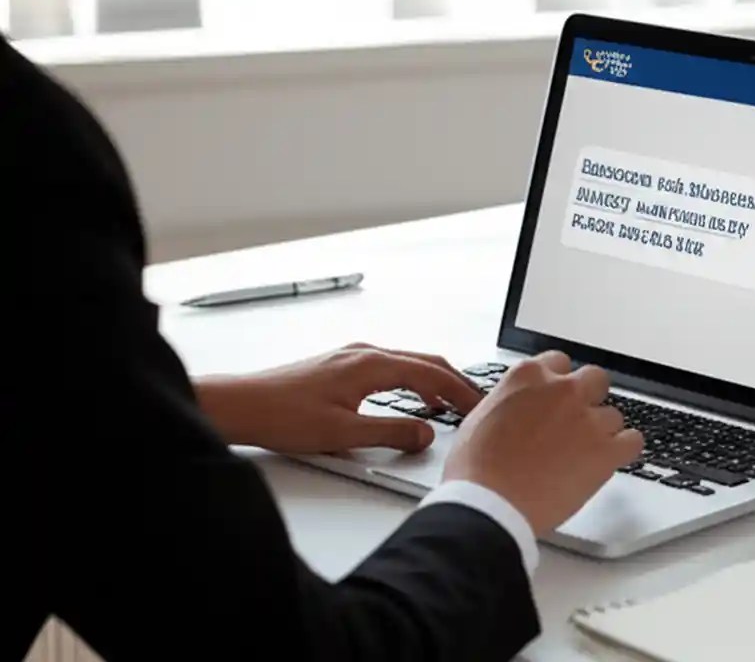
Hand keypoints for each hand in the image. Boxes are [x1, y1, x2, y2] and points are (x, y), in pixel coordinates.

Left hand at [195, 343, 481, 453]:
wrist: (241, 405)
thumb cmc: (282, 415)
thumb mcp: (344, 433)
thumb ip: (390, 433)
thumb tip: (425, 433)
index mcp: (371, 364)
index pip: (431, 374)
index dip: (461, 392)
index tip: (480, 406)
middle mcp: (365, 353)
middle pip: (425, 362)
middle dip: (454, 383)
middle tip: (476, 404)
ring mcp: (353, 357)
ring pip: (408, 363)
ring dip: (434, 382)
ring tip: (451, 404)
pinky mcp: (342, 366)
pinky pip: (391, 368)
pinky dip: (412, 381)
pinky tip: (412, 398)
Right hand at [443, 351, 643, 535]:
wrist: (489, 503)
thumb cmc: (476, 468)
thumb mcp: (481, 415)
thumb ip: (510, 401)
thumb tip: (517, 408)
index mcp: (529, 376)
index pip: (559, 362)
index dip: (559, 383)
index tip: (557, 398)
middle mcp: (562, 391)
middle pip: (594, 379)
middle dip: (588, 398)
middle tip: (576, 422)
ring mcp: (588, 419)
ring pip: (613, 415)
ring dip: (602, 431)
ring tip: (584, 454)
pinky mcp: (606, 451)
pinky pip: (633, 441)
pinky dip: (624, 449)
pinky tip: (610, 460)